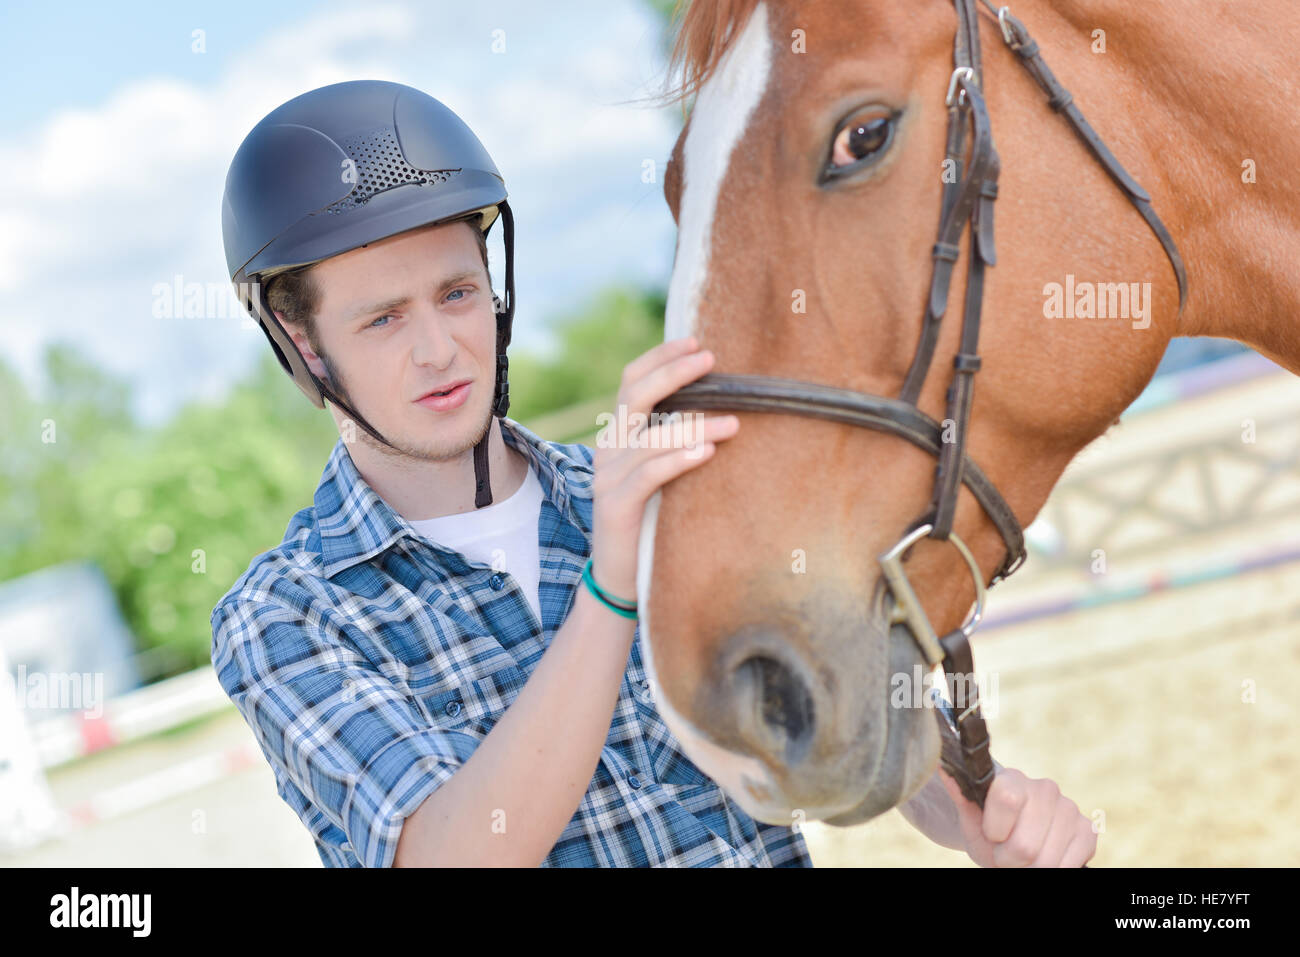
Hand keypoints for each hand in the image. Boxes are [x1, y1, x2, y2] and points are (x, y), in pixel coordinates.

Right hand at [588, 335, 739, 599]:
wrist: (622, 577)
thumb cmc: (652, 519)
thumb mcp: (662, 472)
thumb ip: (675, 439)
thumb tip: (724, 405)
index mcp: (618, 435)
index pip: (631, 380)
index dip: (660, 358)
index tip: (695, 341)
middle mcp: (608, 449)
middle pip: (635, 396)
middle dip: (674, 374)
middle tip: (710, 361)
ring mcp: (608, 477)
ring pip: (651, 437)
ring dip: (695, 425)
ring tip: (734, 421)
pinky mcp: (615, 505)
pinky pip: (649, 475)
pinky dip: (678, 460)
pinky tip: (706, 452)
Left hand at [939, 767, 1096, 866]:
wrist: (1011, 841)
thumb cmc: (988, 830)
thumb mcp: (970, 818)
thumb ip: (960, 794)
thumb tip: (940, 765)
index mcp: (1013, 779)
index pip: (1006, 799)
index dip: (995, 830)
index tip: (990, 835)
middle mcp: (1045, 788)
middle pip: (1024, 845)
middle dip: (1009, 859)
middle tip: (1005, 852)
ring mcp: (1069, 809)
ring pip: (1046, 861)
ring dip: (1030, 868)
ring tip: (1023, 856)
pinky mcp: (1087, 831)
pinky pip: (1068, 867)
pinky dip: (1052, 870)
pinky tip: (1044, 857)